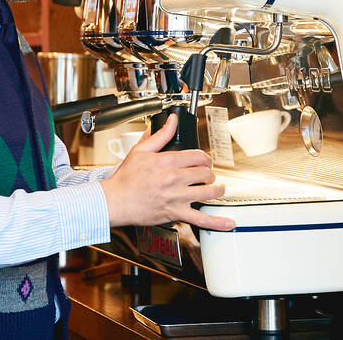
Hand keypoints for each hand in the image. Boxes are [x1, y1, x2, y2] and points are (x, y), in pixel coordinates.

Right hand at [100, 114, 235, 231]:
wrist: (115, 201)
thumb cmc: (125, 179)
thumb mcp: (141, 151)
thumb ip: (160, 135)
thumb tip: (172, 121)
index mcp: (167, 162)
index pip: (198, 156)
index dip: (205, 158)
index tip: (203, 162)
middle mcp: (174, 179)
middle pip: (206, 173)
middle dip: (209, 174)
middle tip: (207, 176)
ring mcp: (176, 197)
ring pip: (209, 192)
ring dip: (217, 190)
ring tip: (216, 189)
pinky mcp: (175, 213)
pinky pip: (200, 218)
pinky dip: (216, 221)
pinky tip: (227, 222)